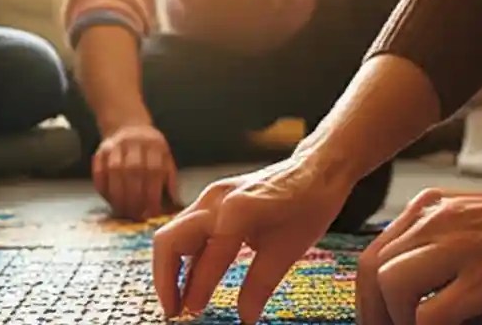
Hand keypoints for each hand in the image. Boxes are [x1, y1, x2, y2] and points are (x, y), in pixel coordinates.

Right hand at [93, 124, 180, 220]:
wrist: (127, 124)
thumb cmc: (150, 147)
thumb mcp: (165, 157)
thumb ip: (170, 178)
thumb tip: (174, 202)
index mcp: (154, 145)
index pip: (154, 171)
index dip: (152, 194)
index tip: (152, 211)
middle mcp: (134, 142)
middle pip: (133, 171)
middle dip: (134, 197)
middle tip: (136, 214)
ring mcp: (115, 145)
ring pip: (114, 171)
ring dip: (118, 195)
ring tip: (123, 211)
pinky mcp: (100, 150)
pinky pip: (99, 170)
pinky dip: (102, 187)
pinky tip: (109, 200)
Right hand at [151, 156, 355, 321]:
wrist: (315, 171)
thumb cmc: (307, 206)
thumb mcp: (287, 251)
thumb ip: (260, 285)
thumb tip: (244, 317)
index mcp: (237, 210)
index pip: (206, 259)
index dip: (197, 291)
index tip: (192, 316)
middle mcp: (216, 199)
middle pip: (169, 241)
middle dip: (165, 279)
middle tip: (174, 312)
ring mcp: (210, 196)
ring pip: (172, 234)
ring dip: (169, 268)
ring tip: (178, 301)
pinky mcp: (211, 200)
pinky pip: (186, 229)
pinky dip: (183, 256)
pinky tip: (190, 279)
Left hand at [357, 174, 481, 324]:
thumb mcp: (476, 232)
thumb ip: (443, 259)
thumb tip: (420, 312)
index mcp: (428, 208)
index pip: (372, 258)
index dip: (369, 302)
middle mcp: (436, 220)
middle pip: (372, 272)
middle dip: (375, 316)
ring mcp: (461, 246)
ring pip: (392, 287)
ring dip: (402, 322)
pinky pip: (433, 315)